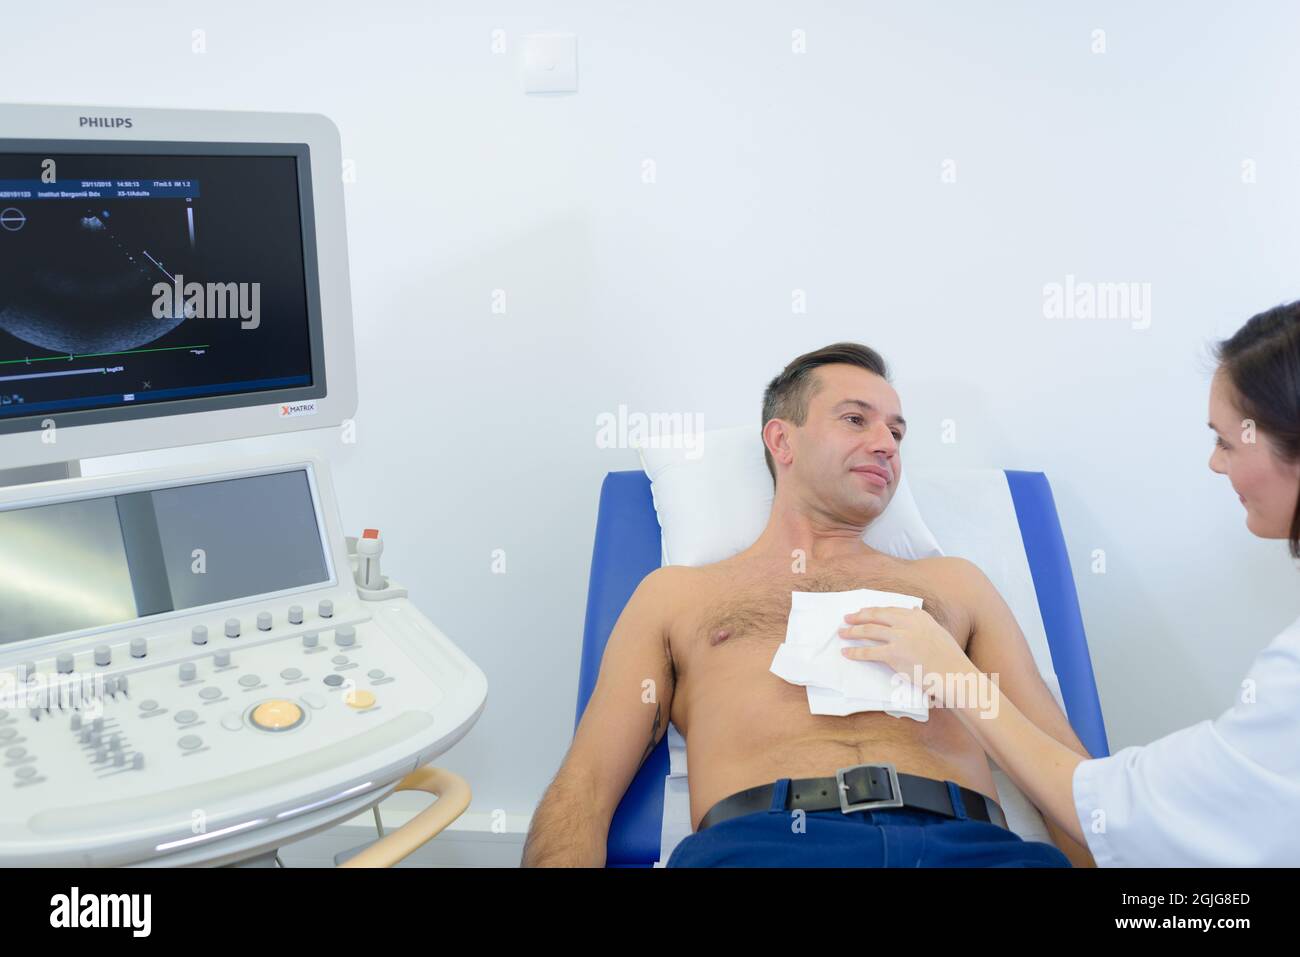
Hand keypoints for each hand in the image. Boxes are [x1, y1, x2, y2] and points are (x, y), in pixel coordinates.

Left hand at [838, 606, 972, 704]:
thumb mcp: (938, 631)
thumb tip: (913, 609)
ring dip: (852, 632)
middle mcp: (907, 623)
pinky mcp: (894, 655)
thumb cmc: (948, 657)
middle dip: (858, 616)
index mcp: (918, 616)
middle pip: (876, 616)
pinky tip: (846, 653)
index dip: (873, 611)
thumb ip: (922, 620)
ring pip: (869, 631)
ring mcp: (899, 638)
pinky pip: (869, 652)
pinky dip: (855, 652)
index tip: (863, 612)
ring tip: (842, 633)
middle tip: (847, 618)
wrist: (954, 674)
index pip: (889, 610)